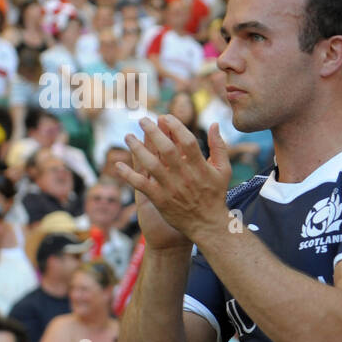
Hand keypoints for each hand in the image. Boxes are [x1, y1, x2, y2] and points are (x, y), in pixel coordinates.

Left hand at [115, 116, 230, 243]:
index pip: (187, 141)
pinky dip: (128, 175)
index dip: (176, 127)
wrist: (208, 224)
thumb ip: (219, 146)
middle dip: (153, 132)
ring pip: (152, 165)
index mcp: (200, 167)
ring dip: (138, 149)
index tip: (165, 117)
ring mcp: (171, 188)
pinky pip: (141, 185)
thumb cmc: (216, 195)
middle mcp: (185, 176)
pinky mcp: (160, 200)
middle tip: (143, 119)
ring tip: (128, 136)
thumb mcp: (223, 170)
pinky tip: (118, 165)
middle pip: (167, 150)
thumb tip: (215, 124)